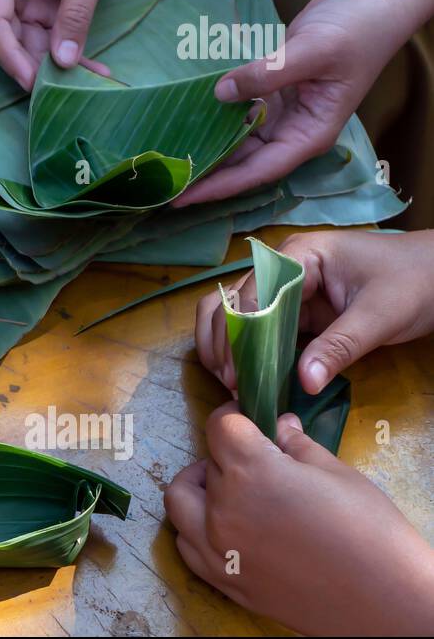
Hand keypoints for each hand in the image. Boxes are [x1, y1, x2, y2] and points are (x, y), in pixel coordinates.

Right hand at [0, 0, 156, 88]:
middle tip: (58, 92)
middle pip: (9, 35)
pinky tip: (92, 69)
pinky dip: (68, 52)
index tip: (31, 81)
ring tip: (86, 82)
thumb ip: (75, 13)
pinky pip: (50, 36)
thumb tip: (65, 62)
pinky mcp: (43, 5)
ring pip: (30, 42)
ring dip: (55, 64)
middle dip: (34, 64)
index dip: (8, 53)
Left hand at [164, 403, 433, 634]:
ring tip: (232, 491)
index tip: (249, 418)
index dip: (234, 415)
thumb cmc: (369, 532)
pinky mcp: (224, 581)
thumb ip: (296, 445)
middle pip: (206, 463)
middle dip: (228, 455)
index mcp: (251, 472)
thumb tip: (279, 424)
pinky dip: (196, 528)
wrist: (385, 602)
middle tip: (258, 460)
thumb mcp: (337, 474)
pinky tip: (225, 526)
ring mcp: (217, 549)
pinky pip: (188, 545)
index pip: (221, 426)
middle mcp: (222, 508)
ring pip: (181, 502)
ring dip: (200, 489)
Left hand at [176, 0, 433, 206]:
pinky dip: (211, 117)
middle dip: (204, 175)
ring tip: (162, 159)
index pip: (258, 171)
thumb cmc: (354, 31)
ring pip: (235, 140)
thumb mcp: (311, 51)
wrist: (369, 4)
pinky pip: (235, 112)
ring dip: (204, 148)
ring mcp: (280, 113)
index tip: (182, 196)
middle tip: (159, 184)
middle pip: (242, 163)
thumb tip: (220, 93)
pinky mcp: (270, 94)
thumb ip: (267, 73)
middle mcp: (292, 131)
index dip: (219, 186)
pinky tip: (180, 120)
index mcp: (309, 134)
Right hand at [194, 229, 433, 394]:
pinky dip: (251, 351)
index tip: (236, 372)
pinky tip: (249, 376)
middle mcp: (285, 268)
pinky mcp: (300, 311)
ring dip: (228, 344)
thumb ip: (341, 346)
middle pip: (233, 300)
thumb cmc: (416, 282)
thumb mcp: (381, 315)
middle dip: (224, 340)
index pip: (251, 292)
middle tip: (230, 382)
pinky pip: (265, 329)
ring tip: (230, 380)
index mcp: (299, 256)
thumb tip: (304, 382)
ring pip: (240, 313)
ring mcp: (291, 290)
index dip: (238, 332)